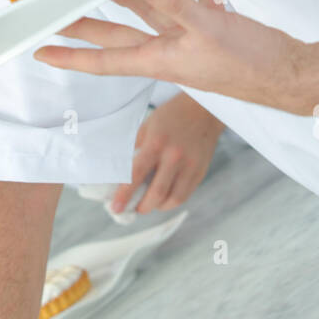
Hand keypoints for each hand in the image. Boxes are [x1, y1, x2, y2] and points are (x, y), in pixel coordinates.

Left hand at [34, 0, 313, 113]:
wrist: (294, 75)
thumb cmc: (251, 66)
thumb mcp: (209, 30)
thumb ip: (175, 2)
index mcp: (159, 59)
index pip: (103, 59)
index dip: (70, 55)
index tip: (38, 51)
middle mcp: (169, 49)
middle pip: (116, 32)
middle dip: (85, 21)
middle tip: (55, 10)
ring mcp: (191, 37)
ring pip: (152, 7)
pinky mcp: (215, 25)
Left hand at [111, 92, 223, 215]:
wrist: (203, 109)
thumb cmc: (171, 116)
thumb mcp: (147, 126)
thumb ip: (136, 149)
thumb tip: (122, 174)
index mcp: (156, 143)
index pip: (136, 174)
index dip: (124, 194)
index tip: (115, 207)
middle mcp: (174, 156)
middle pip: (157, 193)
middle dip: (142, 207)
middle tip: (133, 208)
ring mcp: (190, 166)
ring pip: (173, 199)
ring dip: (158, 207)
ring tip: (149, 204)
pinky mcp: (200, 171)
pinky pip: (186, 194)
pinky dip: (172, 201)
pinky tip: (164, 198)